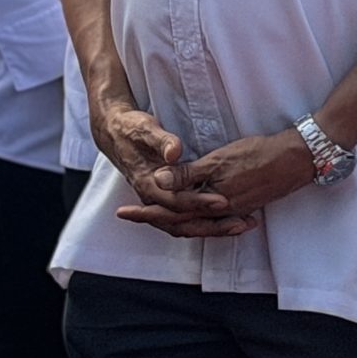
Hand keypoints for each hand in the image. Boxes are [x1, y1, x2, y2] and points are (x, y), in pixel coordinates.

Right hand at [89, 99, 251, 238]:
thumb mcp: (145, 129)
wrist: (115, 133)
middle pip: (183, 221)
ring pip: (185, 225)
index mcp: (147, 183)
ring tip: (241, 225)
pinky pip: (185, 219)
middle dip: (212, 224)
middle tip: (241, 222)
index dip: (199, 201)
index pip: (176, 200)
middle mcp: (152, 197)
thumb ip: (161, 141)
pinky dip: (204, 222)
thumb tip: (173, 153)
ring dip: (212, 227)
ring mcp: (157, 201)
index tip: (222, 200)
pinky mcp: (164, 199)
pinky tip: (225, 220)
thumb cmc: (131, 130)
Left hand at [116, 129, 311, 230]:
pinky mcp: (244, 206)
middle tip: (128, 215)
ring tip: (157, 214)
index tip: (122, 213)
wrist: (296, 159)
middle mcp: (218, 213)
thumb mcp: (219, 160)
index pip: (168, 213)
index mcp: (208, 203)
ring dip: (174, 219)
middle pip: (179, 223)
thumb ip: (188, 174)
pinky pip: (212, 220)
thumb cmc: (257, 155)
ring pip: (195, 223)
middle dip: (153, 218)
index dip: (144, 213)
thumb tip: (157, 181)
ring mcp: (232, 211)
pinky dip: (197, 218)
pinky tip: (196, 214)